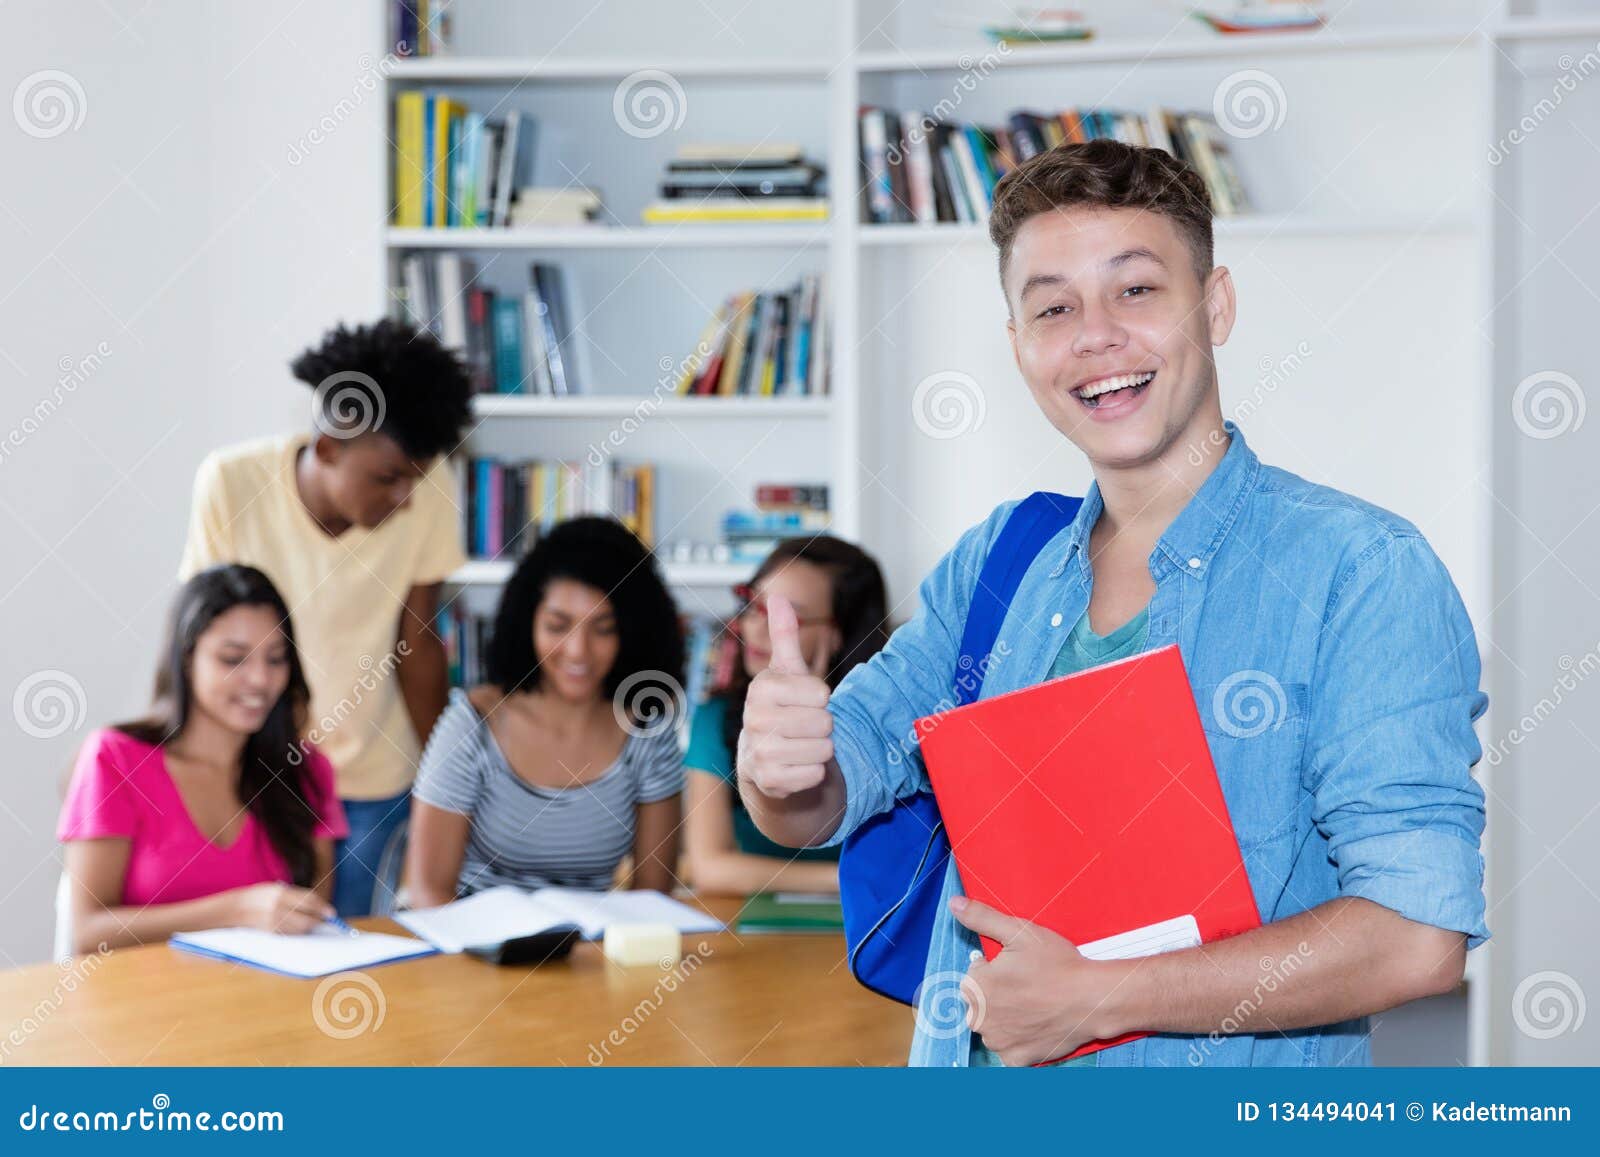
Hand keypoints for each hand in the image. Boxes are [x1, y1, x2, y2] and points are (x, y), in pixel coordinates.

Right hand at [231, 882, 334, 934]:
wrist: (229, 910)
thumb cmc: (255, 897)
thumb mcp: (274, 890)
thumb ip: (294, 896)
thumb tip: (317, 905)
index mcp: (279, 893)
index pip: (308, 901)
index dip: (322, 908)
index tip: (332, 913)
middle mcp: (276, 908)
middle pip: (306, 919)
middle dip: (318, 921)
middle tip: (326, 922)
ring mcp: (271, 922)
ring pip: (299, 930)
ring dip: (309, 929)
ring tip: (315, 926)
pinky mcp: (268, 934)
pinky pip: (289, 936)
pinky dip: (297, 934)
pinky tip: (301, 932)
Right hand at [737, 594, 834, 798]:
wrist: (763, 760)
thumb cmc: (782, 709)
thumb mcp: (786, 672)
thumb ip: (785, 635)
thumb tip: (779, 596)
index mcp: (761, 689)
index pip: (822, 694)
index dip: (820, 699)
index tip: (803, 702)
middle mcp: (756, 719)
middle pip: (824, 722)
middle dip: (822, 726)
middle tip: (803, 726)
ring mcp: (760, 752)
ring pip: (823, 749)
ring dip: (820, 749)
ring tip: (800, 745)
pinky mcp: (770, 781)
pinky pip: (815, 774)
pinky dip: (814, 772)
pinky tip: (797, 766)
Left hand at [952, 895, 1125, 1065]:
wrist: (1093, 999)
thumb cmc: (1057, 964)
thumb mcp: (1019, 931)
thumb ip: (982, 917)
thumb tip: (954, 903)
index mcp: (975, 987)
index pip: (975, 975)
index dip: (997, 968)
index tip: (1019, 967)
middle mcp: (979, 1019)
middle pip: (980, 1002)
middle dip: (997, 994)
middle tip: (1029, 986)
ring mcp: (998, 1042)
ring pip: (993, 1026)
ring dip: (1006, 1018)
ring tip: (1034, 1004)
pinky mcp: (1016, 1060)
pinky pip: (1009, 1049)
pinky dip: (1019, 1041)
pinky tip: (1036, 1025)